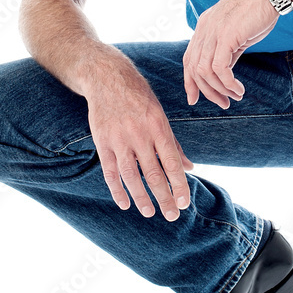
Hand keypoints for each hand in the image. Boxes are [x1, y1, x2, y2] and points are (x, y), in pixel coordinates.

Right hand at [85, 58, 193, 220]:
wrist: (107, 78)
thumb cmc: (139, 98)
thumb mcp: (160, 115)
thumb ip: (174, 144)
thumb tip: (190, 168)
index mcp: (159, 127)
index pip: (172, 162)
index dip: (179, 185)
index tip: (185, 203)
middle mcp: (140, 134)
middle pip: (154, 173)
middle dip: (164, 197)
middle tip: (172, 215)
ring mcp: (120, 139)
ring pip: (132, 176)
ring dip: (142, 197)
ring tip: (150, 212)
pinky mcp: (103, 142)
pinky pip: (110, 171)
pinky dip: (117, 190)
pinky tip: (124, 204)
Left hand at [183, 0, 278, 108]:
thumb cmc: (258, 11)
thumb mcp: (236, 33)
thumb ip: (227, 51)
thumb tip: (223, 73)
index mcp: (203, 27)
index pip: (188, 59)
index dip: (189, 81)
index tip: (195, 99)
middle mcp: (204, 29)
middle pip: (194, 68)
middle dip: (207, 91)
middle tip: (223, 103)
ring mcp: (214, 32)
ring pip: (205, 71)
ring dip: (220, 89)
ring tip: (235, 96)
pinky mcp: (227, 36)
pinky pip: (220, 68)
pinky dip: (228, 83)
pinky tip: (239, 89)